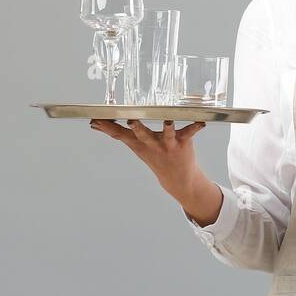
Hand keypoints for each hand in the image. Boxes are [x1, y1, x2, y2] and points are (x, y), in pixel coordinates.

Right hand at [89, 118, 207, 198]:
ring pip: (166, 134)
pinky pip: (190, 132)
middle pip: (141, 135)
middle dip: (136, 128)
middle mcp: (151, 143)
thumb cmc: (154, 155)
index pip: (119, 134)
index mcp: (138, 143)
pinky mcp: (183, 142)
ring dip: (167, 128)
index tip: (95, 117)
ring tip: (167, 120)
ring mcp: (167, 143)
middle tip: (131, 121)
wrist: (177, 178)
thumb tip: (94, 124)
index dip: (107, 127)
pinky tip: (202, 122)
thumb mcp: (134, 145)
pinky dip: (196, 126)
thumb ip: (116, 133)